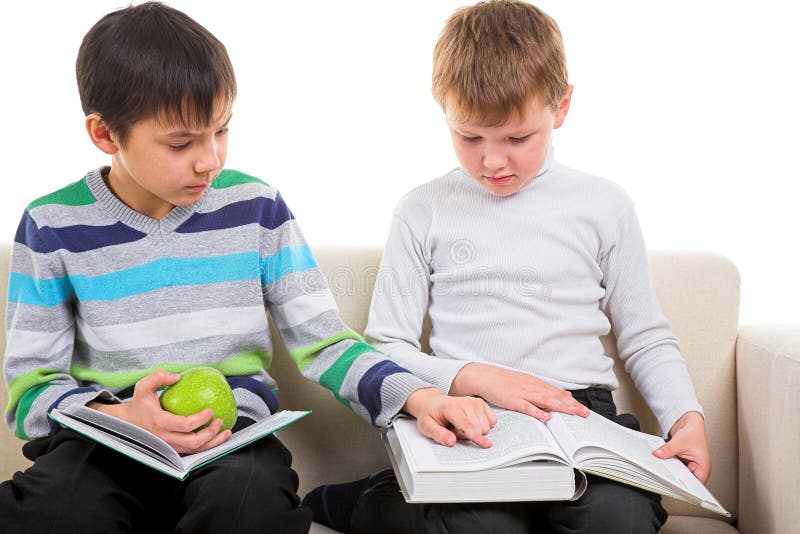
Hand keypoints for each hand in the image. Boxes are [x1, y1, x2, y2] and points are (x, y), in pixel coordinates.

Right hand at [87, 369, 231, 453]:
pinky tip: (218, 437)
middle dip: (210, 433)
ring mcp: (170, 446)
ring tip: (226, 431)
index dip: (200, 419)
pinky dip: (208, 446)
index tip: (210, 410)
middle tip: (220, 421)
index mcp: (159, 423)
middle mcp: (165, 438)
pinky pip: (193, 451)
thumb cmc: (139, 404)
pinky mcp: (174, 449)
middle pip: (193, 442)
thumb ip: (158, 377)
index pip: (184, 425)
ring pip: (195, 450)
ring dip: (213, 442)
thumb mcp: (143, 387)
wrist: (128, 423)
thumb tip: (177, 377)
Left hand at [403, 388, 496, 447]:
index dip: (476, 437)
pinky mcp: (481, 403)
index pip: (467, 426)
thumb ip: (438, 435)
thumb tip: (451, 441)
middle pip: (478, 428)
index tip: (486, 445)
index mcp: (451, 408)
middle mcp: (465, 403)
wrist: (433, 403)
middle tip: (454, 430)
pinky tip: (472, 423)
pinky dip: (484, 425)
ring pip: (485, 426)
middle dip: (468, 435)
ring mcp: (474, 402)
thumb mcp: (426, 427)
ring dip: (475, 431)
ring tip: (461, 426)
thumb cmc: (430, 415)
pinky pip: (492, 420)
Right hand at [450, 363, 588, 421]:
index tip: (584, 411)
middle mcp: (532, 387)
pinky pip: (526, 407)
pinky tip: (545, 417)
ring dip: (559, 407)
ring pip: (544, 400)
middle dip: (570, 406)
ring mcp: (522, 393)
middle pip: (555, 397)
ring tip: (571, 413)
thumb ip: (546, 390)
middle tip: (584, 414)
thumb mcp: (528, 383)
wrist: (484, 376)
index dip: (571, 402)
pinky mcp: (512, 399)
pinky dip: (536, 412)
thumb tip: (565, 394)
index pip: (557, 394)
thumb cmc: (504, 382)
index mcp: (536, 384)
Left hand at [652, 411, 710, 482]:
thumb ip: (668, 449)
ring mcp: (688, 465)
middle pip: (684, 479)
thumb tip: (658, 454)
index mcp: (703, 467)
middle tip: (663, 476)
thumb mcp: (680, 441)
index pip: (695, 484)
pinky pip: (673, 466)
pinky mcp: (680, 461)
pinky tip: (662, 461)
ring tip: (661, 468)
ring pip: (677, 473)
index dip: (685, 487)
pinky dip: (668, 463)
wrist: (689, 421)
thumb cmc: (694, 431)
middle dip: (674, 476)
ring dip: (669, 470)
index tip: (674, 486)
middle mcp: (696, 468)